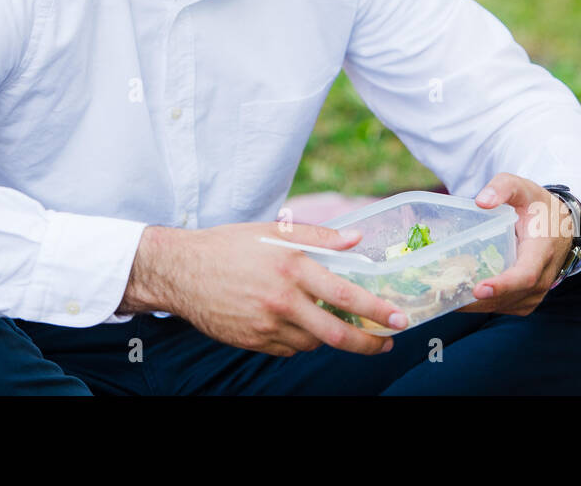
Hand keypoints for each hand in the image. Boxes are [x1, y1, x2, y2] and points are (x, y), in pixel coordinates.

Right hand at [123, 222, 409, 356]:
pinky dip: (300, 340)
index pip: (345, 294)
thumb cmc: (229, 245)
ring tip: (333, 322)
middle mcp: (282, 300)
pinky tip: (297, 324)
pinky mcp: (253, 342)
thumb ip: (319, 237)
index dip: (377, 311)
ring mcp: (266, 326)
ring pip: (313, 342)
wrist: (181, 271)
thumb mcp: (273, 231)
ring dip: (329, 336)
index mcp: (291, 267)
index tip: (399, 319)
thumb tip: (358, 241)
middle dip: (368, 342)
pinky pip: (289, 349)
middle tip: (386, 343)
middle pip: (336, 333)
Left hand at [457, 173, 572, 316]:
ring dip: (475, 306)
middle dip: (477, 300)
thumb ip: (503, 188)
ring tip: (445, 296)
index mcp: (541, 251)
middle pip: (509, 296)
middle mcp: (542, 277)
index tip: (478, 289)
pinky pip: (503, 307)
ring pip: (504, 305)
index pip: (525, 275)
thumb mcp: (522, 188)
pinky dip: (482, 306)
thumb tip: (481, 202)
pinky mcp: (527, 299)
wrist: (562, 227)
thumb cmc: (538, 206)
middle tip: (444, 293)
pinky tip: (459, 296)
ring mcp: (536, 292)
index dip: (503, 285)